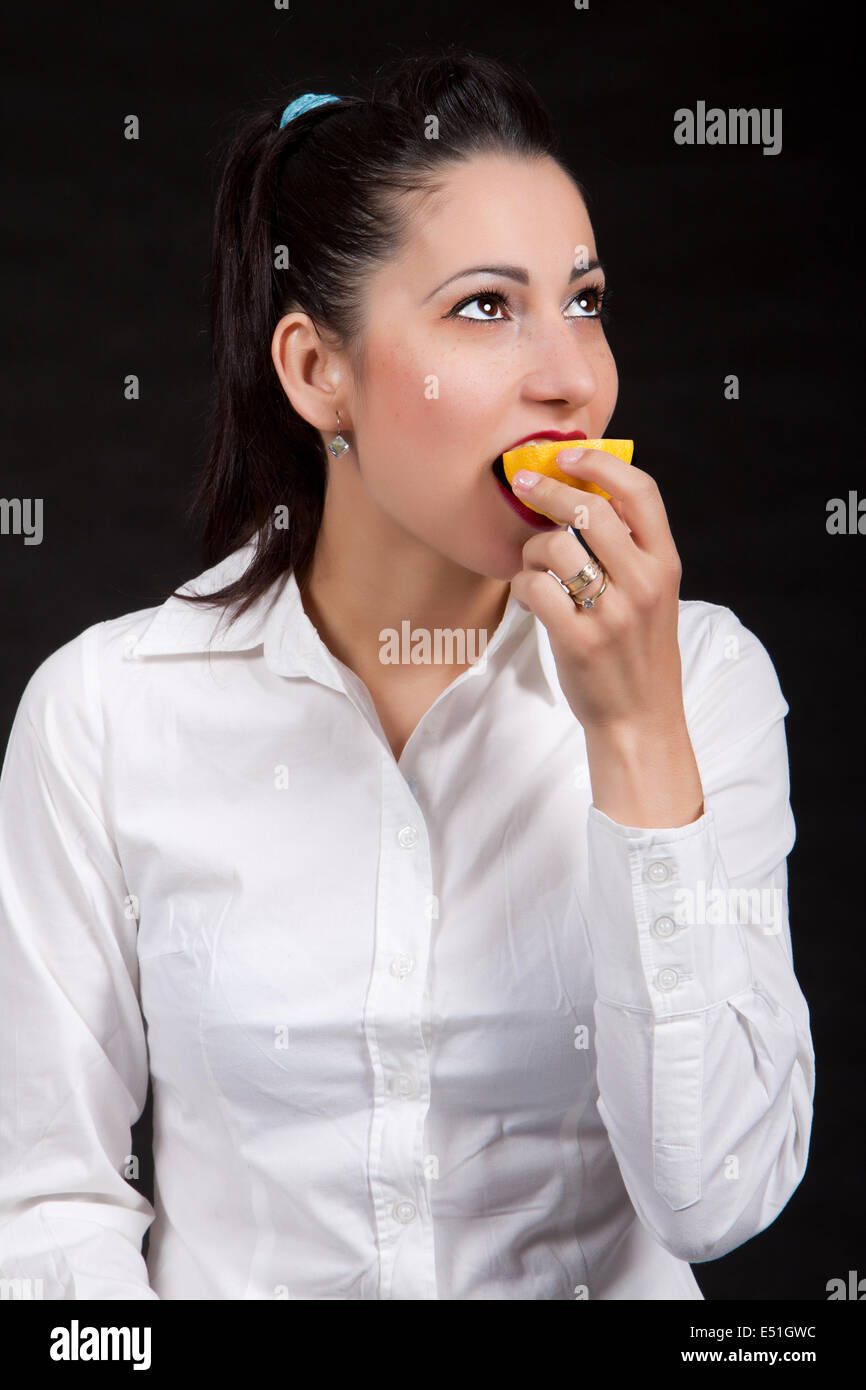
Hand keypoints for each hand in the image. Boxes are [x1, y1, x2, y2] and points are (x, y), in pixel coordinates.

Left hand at [508, 446, 685, 737]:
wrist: (640, 719)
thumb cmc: (637, 652)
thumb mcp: (653, 595)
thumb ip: (631, 550)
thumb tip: (584, 495)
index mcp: (666, 565)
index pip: (640, 491)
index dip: (600, 464)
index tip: (568, 456)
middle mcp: (645, 584)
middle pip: (589, 510)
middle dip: (548, 491)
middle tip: (525, 487)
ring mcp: (613, 613)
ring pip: (555, 546)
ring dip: (532, 548)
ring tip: (534, 565)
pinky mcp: (579, 640)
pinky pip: (535, 588)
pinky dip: (523, 585)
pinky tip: (531, 596)